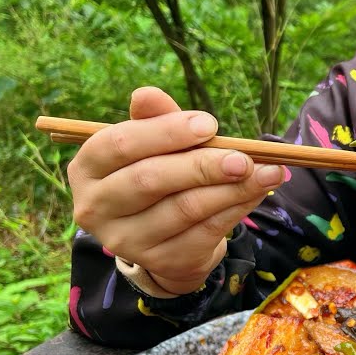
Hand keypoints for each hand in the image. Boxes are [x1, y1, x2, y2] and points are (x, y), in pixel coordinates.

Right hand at [67, 87, 284, 295]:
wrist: (164, 236)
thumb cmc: (157, 172)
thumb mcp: (154, 143)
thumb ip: (155, 119)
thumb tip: (146, 93)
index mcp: (87, 168)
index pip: (119, 144)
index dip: (166, 132)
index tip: (209, 124)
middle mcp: (96, 207)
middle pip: (150, 180)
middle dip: (203, 165)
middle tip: (245, 157)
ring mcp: (126, 240)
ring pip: (185, 209)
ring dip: (232, 189)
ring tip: (268, 173)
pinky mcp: (160, 261)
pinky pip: (205, 232)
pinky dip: (236, 208)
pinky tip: (257, 192)